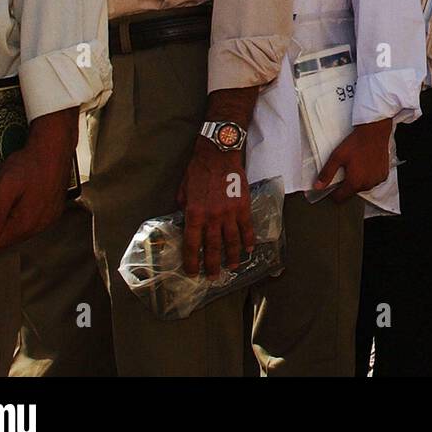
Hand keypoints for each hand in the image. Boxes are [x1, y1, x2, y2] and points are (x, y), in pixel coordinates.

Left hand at [0, 106, 77, 251]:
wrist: (55, 148)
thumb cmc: (29, 164)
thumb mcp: (6, 186)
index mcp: (25, 224)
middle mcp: (39, 227)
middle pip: (5, 241)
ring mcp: (48, 220)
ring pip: (18, 233)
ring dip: (8, 221)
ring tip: (6, 197)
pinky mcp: (54, 212)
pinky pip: (32, 224)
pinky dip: (22, 215)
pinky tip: (21, 197)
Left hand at [177, 141, 252, 276]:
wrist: (218, 155)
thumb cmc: (198, 171)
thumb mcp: (183, 191)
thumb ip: (184, 209)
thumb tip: (185, 222)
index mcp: (194, 214)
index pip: (191, 245)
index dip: (192, 261)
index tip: (193, 272)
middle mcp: (211, 218)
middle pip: (212, 248)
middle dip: (212, 265)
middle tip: (213, 277)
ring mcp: (229, 213)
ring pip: (231, 241)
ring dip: (232, 256)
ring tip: (232, 267)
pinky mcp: (243, 206)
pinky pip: (247, 228)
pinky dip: (248, 240)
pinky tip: (248, 249)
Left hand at [315, 119, 392, 203]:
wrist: (374, 132)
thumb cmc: (357, 143)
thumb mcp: (337, 157)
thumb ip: (327, 173)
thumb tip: (318, 186)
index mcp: (354, 182)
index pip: (340, 198)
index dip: (334, 192)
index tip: (333, 184)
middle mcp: (367, 185)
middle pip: (352, 192)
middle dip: (347, 184)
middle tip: (346, 168)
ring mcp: (377, 180)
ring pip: (363, 186)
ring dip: (359, 180)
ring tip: (357, 165)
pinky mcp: (383, 175)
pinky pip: (373, 180)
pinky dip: (369, 175)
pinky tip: (367, 165)